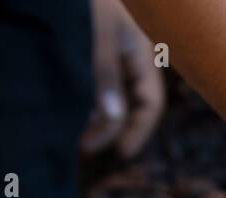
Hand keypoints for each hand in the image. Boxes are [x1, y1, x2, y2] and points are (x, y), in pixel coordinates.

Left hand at [81, 0, 165, 157]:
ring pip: (113, 98)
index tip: (122, 154)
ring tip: (76, 135)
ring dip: (98, 119)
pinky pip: (99, 87)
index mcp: (140, 53)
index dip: (139, 131)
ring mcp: (113, 55)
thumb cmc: (86, 3)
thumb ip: (106, 76)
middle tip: (84, 147)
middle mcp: (130, 57)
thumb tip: (113, 119)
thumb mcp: (97, 37)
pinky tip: (75, 113)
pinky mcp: (94, 53)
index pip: (151, 103)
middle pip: (132, 105)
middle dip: (112, 130)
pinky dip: (89, 103)